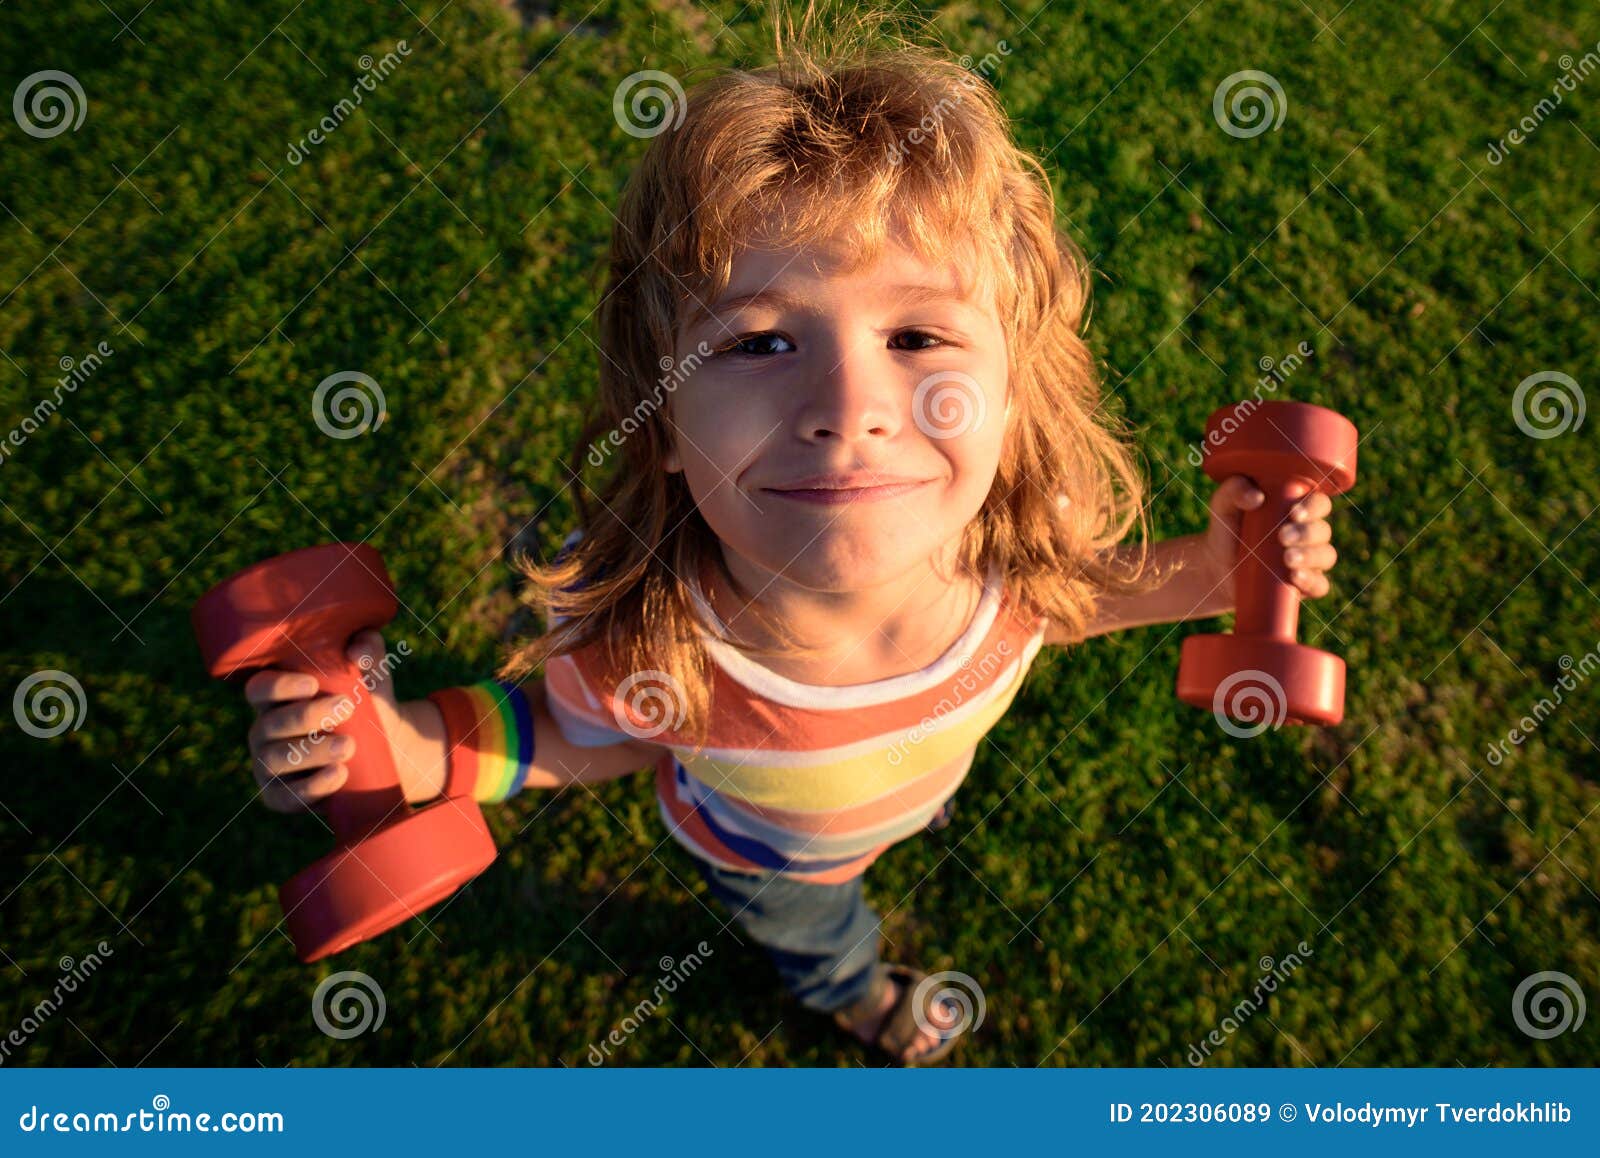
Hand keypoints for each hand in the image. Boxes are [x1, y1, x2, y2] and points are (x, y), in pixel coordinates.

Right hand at [243, 629, 412, 812]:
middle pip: (269, 724)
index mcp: (276, 698)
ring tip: (349, 745)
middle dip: (305, 717)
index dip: (278, 687)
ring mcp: (269, 766)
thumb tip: (357, 652)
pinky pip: (285, 797)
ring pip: (276, 759)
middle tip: (347, 708)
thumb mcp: (372, 672)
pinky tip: (337, 775)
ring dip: (312, 752)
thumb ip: (369, 648)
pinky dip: (311, 788)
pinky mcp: (281, 796)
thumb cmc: (368, 702)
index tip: (312, 685)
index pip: (259, 689)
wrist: (389, 748)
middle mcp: (265, 731)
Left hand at [1203, 475, 1337, 604]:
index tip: (1293, 512)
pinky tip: (1295, 577)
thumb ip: (1233, 490)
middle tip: (1282, 536)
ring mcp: (1309, 561)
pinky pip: (1320, 585)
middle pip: (1323, 530)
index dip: (1313, 506)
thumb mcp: (1223, 507)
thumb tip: (1256, 497)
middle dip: (1306, 533)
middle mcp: (1308, 534)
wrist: (1216, 568)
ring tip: (1287, 558)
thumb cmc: (1226, 531)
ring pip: (1326, 556)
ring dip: (1310, 556)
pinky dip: (1312, 581)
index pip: (1319, 504)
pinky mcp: (1303, 585)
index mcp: (1298, 510)